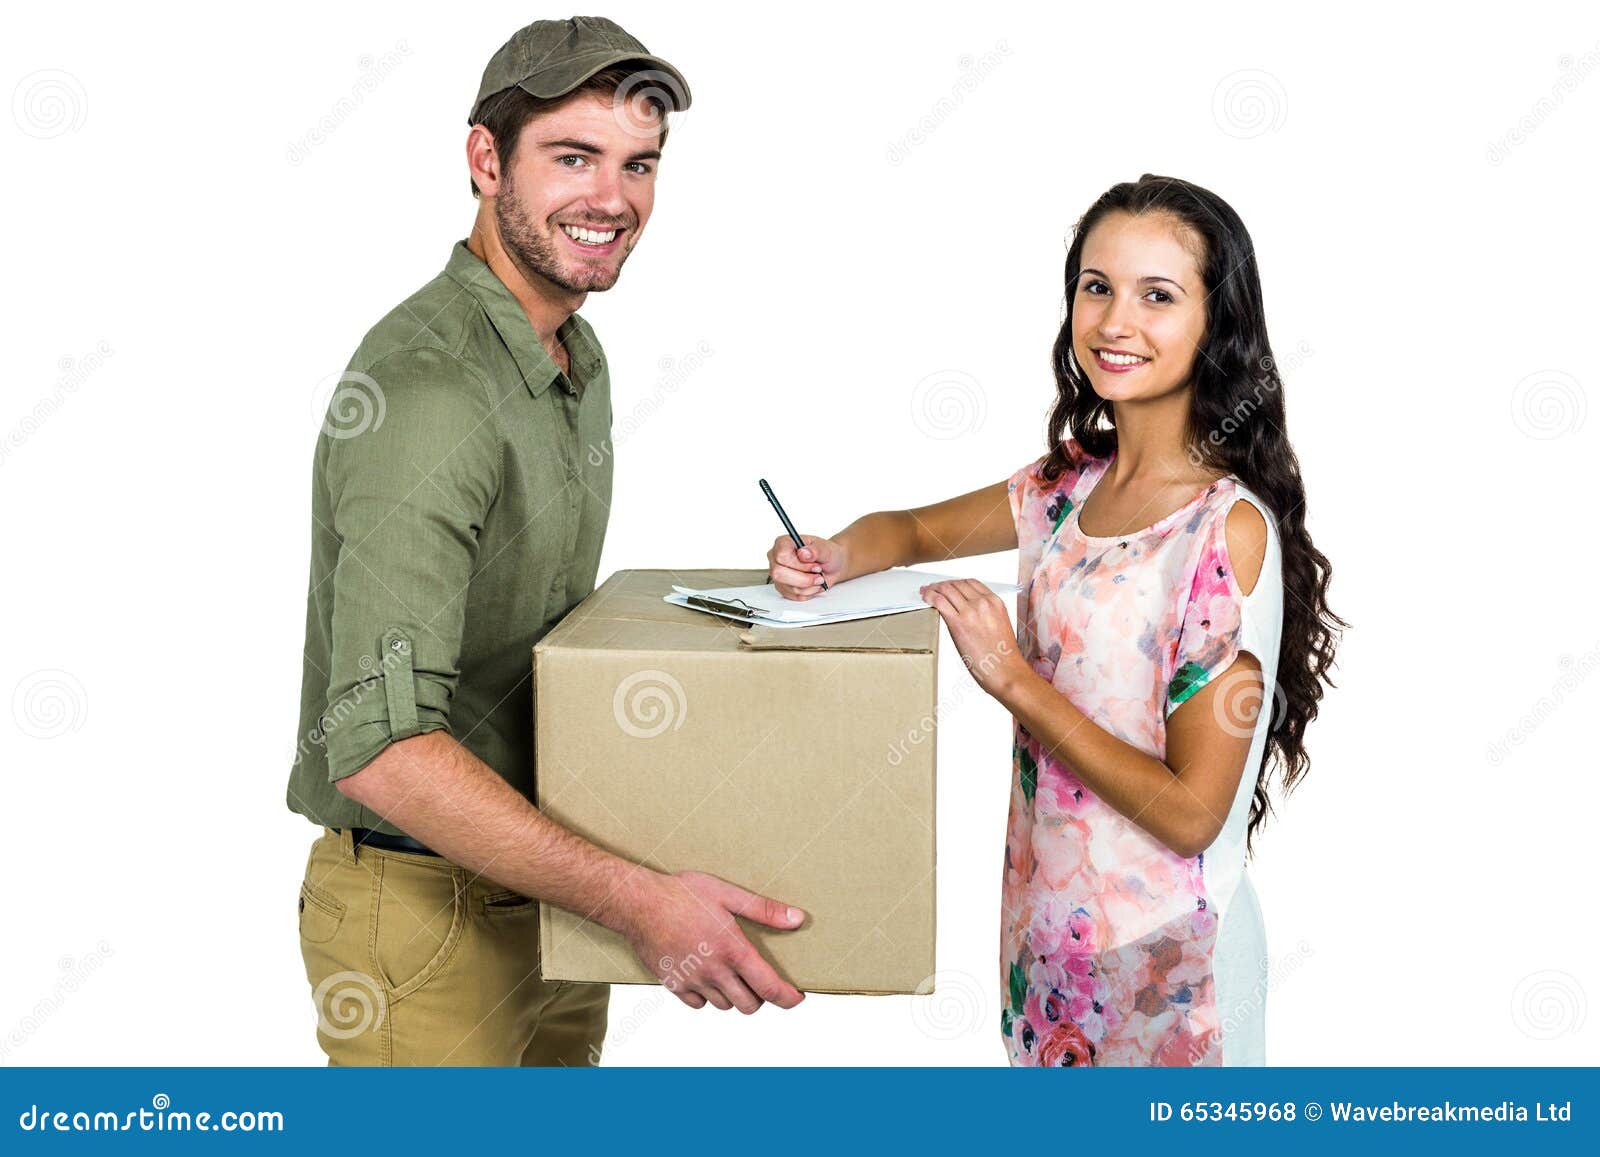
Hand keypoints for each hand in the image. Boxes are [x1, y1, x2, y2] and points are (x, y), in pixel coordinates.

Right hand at [621, 869, 806, 1012]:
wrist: (639, 903)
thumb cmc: (683, 893)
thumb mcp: (728, 894)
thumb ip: (764, 910)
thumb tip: (797, 919)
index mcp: (732, 950)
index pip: (769, 988)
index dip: (788, 998)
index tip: (796, 997)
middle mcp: (714, 971)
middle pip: (748, 1005)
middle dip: (760, 997)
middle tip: (759, 981)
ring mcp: (693, 981)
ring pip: (724, 1005)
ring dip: (733, 995)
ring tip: (732, 974)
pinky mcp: (674, 985)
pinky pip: (698, 1004)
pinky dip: (707, 996)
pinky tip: (707, 977)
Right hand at [767, 534, 846, 599]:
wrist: (831, 566)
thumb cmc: (827, 554)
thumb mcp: (826, 549)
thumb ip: (815, 550)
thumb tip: (803, 553)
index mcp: (784, 543)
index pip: (781, 556)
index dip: (798, 564)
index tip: (815, 566)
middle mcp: (777, 558)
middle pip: (779, 574)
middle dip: (804, 579)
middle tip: (818, 575)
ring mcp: (778, 574)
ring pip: (789, 587)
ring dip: (809, 586)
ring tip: (818, 578)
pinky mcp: (782, 587)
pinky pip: (793, 595)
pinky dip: (808, 592)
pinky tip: (812, 584)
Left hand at [919, 579, 1030, 699]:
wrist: (1006, 670)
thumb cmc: (1003, 655)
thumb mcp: (998, 625)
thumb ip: (984, 614)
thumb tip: (965, 612)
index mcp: (996, 602)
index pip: (971, 583)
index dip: (956, 582)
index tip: (948, 585)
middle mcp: (983, 603)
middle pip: (957, 584)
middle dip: (942, 585)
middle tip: (932, 588)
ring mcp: (971, 611)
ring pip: (947, 589)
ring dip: (933, 588)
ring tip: (925, 592)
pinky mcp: (958, 622)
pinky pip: (939, 602)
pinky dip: (929, 596)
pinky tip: (924, 598)